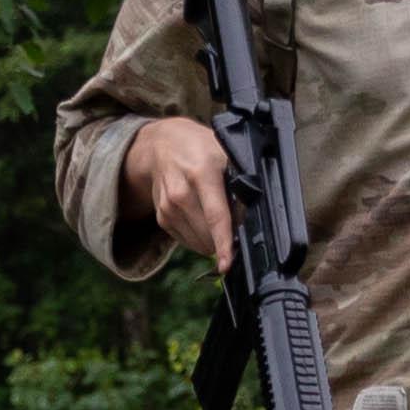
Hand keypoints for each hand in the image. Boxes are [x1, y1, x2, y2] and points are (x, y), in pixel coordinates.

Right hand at [123, 115, 232, 268]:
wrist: (162, 145)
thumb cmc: (200, 150)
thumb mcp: (226, 155)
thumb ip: (240, 185)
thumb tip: (247, 218)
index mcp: (201, 173)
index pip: (216, 216)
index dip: (224, 243)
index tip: (227, 264)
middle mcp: (180, 192)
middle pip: (208, 235)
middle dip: (225, 237)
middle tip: (233, 219)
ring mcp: (168, 207)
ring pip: (198, 243)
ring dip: (212, 238)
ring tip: (214, 213)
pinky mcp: (162, 217)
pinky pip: (187, 241)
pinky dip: (200, 235)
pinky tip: (200, 215)